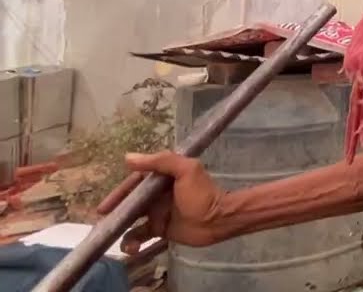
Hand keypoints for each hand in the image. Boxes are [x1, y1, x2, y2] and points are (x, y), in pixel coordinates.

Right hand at [99, 152, 228, 252]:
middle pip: (130, 201)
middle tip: (101, 220)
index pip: (135, 183)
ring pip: (132, 220)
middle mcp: (157, 195)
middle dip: (115, 210)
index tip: (106, 204)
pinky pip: (141, 235)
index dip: (120, 192)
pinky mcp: (161, 230)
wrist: (219, 220)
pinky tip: (131, 247)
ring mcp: (158, 213)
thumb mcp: (186, 170)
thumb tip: (128, 157)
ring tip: (112, 235)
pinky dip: (132, 241)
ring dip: (120, 228)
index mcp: (162, 179)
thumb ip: (161, 161)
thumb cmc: (203, 193)